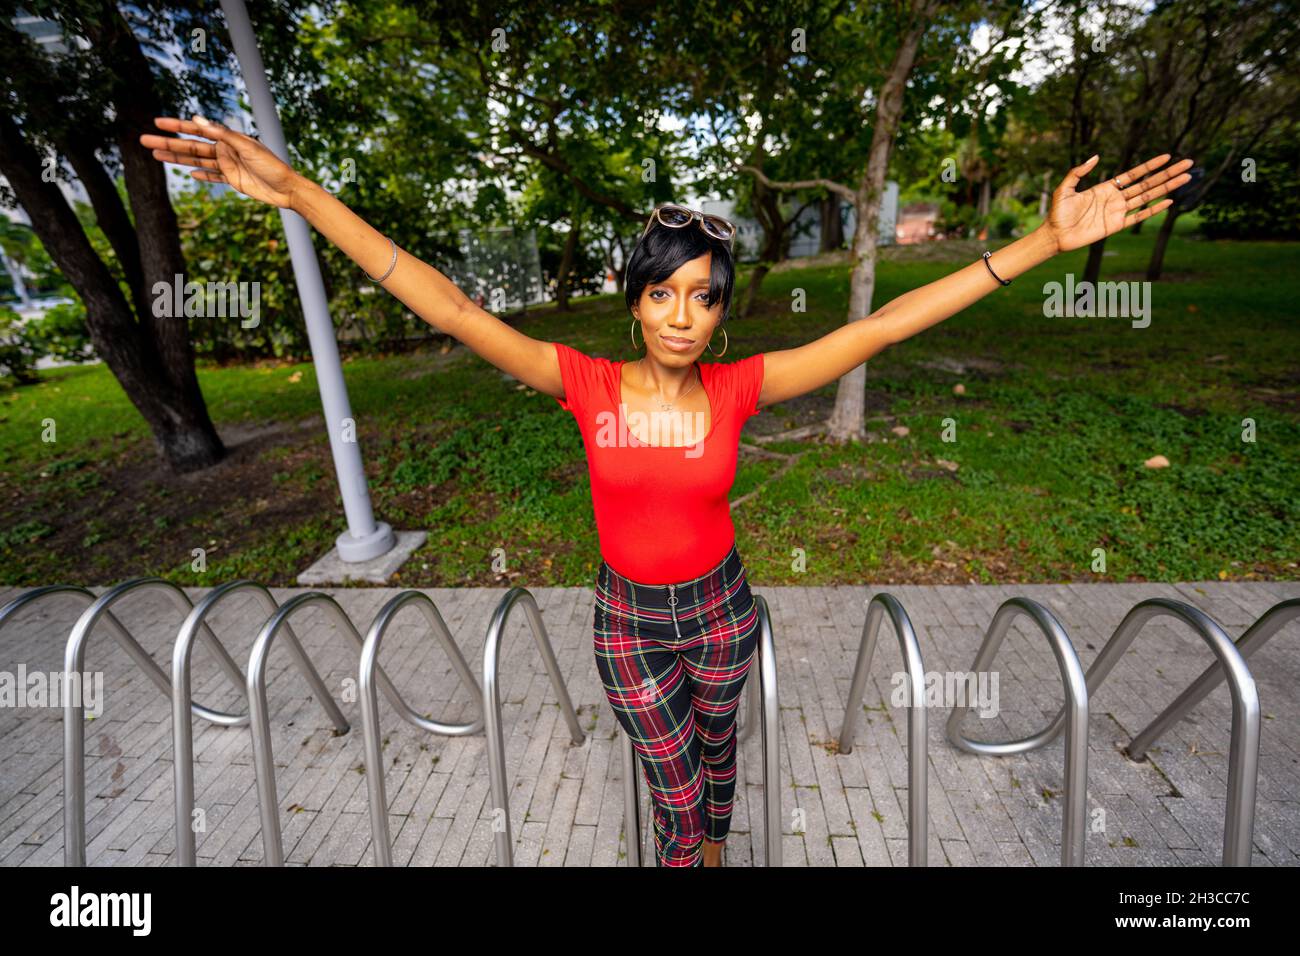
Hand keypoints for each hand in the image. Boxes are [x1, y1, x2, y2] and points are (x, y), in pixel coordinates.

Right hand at [139, 115, 304, 208]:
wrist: (287, 189)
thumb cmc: (271, 165)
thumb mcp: (247, 147)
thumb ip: (223, 135)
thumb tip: (198, 120)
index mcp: (228, 139)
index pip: (197, 130)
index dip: (177, 126)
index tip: (157, 122)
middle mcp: (225, 150)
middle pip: (191, 146)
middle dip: (168, 143)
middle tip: (144, 140)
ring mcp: (228, 166)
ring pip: (197, 161)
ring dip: (177, 158)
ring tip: (156, 155)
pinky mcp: (233, 181)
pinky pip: (213, 177)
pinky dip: (202, 176)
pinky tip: (190, 174)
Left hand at [1044, 152, 1192, 252]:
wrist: (1054, 236)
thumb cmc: (1057, 213)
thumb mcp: (1064, 188)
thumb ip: (1078, 172)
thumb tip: (1096, 156)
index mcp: (1106, 187)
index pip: (1134, 174)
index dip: (1151, 166)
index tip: (1168, 156)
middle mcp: (1116, 198)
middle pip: (1147, 183)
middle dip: (1167, 174)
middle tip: (1187, 163)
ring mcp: (1118, 212)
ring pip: (1148, 197)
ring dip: (1167, 188)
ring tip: (1185, 178)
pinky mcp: (1116, 226)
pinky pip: (1139, 216)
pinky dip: (1154, 209)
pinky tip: (1168, 201)